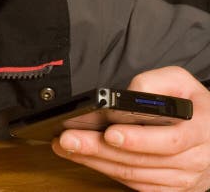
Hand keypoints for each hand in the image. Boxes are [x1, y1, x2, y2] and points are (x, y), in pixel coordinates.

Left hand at [52, 66, 209, 190]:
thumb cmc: (194, 106)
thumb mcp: (180, 83)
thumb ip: (154, 83)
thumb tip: (126, 95)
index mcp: (200, 130)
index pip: (168, 140)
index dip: (137, 139)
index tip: (109, 133)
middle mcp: (194, 159)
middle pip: (140, 160)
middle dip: (99, 149)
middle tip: (69, 139)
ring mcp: (183, 178)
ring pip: (133, 175)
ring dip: (96, 161)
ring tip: (68, 147)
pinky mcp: (172, 189)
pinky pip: (137, 186)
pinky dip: (108, 173)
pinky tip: (88, 160)